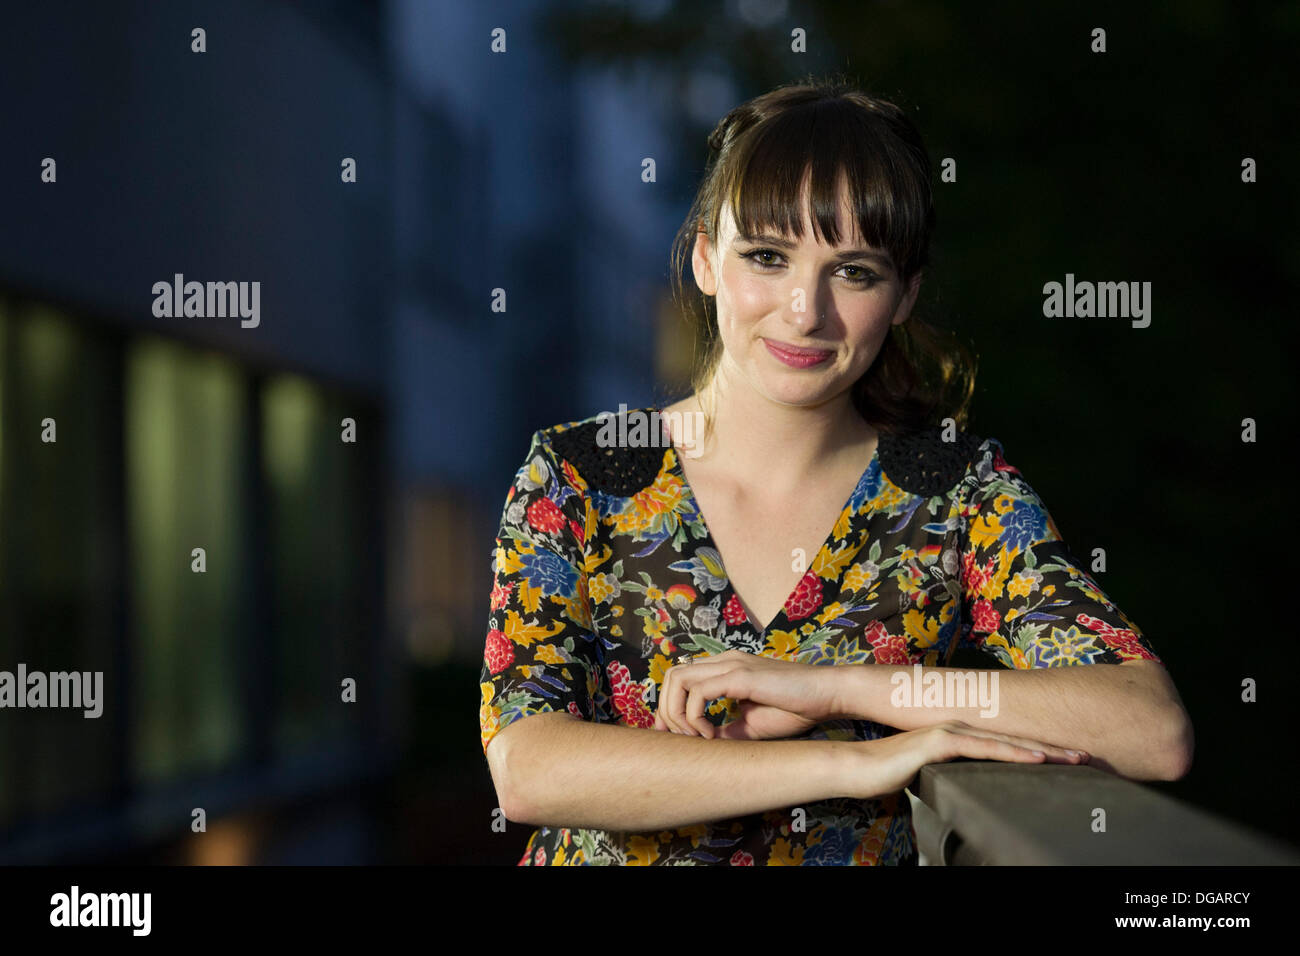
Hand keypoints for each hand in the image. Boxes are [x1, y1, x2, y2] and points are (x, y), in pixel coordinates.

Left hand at [652, 649, 839, 738]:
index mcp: (724, 669)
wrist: (827, 695)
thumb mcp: (751, 725)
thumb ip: (726, 731)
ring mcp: (730, 665)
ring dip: (678, 713)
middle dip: (667, 711)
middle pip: (671, 676)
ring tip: (697, 738)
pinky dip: (695, 717)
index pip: (680, 679)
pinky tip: (712, 735)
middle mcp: (723, 661)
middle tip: (681, 740)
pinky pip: (699, 692)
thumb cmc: (795, 708)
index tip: (674, 737)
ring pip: (677, 679)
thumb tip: (703, 746)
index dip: (669, 707)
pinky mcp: (740, 675)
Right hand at [842, 719, 1089, 798]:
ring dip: (1043, 750)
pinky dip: (1015, 753)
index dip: (1037, 749)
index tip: (1066, 759)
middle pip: (1015, 739)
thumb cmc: (887, 771)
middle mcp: (959, 728)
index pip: (1005, 744)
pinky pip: (986, 749)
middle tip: (1086, 756)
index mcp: (957, 736)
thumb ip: (949, 771)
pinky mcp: (942, 742)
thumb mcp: (928, 771)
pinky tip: (1037, 758)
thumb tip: (966, 782)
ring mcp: (951, 732)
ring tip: (1074, 759)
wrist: (858, 767)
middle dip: (1053, 748)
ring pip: (1007, 742)